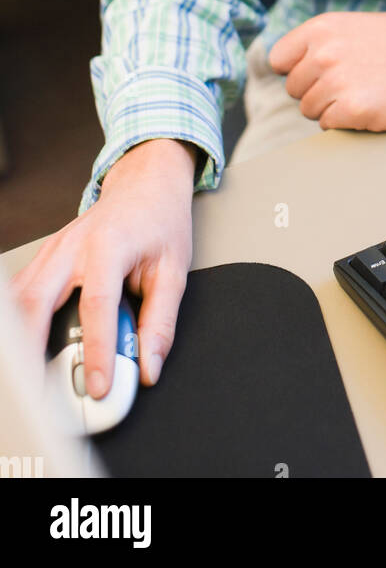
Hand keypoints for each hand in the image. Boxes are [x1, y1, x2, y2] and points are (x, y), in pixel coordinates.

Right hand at [10, 138, 196, 399]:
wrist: (146, 184)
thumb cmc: (160, 220)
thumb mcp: (175, 269)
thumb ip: (161, 321)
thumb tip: (149, 366)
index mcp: (109, 245)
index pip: (96, 304)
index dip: (96, 350)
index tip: (100, 385)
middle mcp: (73, 246)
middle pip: (36, 302)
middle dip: (34, 352)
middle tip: (46, 392)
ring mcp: (53, 251)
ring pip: (20, 301)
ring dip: (23, 340)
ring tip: (37, 378)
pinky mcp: (46, 259)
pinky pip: (21, 294)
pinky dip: (20, 323)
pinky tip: (28, 347)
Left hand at [267, 4, 385, 131]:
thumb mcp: (357, 28)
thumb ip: (322, 45)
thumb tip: (292, 71)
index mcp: (321, 28)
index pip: (278, 61)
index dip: (297, 72)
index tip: (318, 75)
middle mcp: (322, 53)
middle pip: (294, 90)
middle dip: (319, 92)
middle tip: (356, 84)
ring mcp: (336, 82)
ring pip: (310, 111)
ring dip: (334, 109)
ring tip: (368, 92)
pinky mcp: (353, 110)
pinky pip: (329, 126)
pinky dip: (349, 122)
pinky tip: (374, 106)